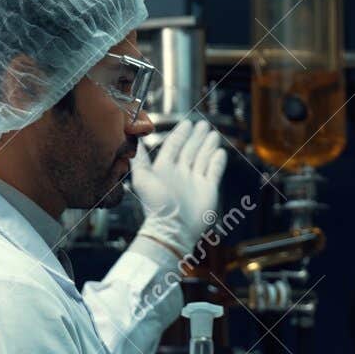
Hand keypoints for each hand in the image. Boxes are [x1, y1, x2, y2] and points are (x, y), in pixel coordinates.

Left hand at [130, 119, 226, 260]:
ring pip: (203, 158)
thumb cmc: (156, 207)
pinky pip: (214, 171)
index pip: (173, 146)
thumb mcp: (142, 180)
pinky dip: (217, 161)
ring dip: (208, 145)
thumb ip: (139, 159)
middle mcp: (180, 174)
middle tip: (203, 125)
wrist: (174, 230)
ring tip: (213, 134)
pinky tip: (220, 152)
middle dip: (196, 137)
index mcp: (164, 169)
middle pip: (190, 149)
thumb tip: (134, 141)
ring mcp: (194, 181)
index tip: (187, 123)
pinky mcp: (208, 190)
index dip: (180, 134)